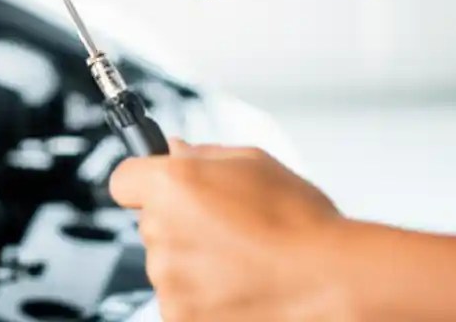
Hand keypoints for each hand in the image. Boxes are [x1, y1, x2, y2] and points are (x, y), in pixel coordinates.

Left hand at [110, 141, 354, 320]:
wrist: (332, 283)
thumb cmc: (301, 224)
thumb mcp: (255, 163)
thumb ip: (202, 154)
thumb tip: (174, 150)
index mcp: (171, 185)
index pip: (123, 179)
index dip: (144, 180)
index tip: (161, 186)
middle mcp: (161, 233)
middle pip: (150, 223)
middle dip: (179, 221)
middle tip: (226, 225)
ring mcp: (169, 281)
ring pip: (166, 263)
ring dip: (192, 262)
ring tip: (242, 259)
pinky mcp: (179, 317)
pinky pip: (180, 299)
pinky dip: (202, 296)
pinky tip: (239, 286)